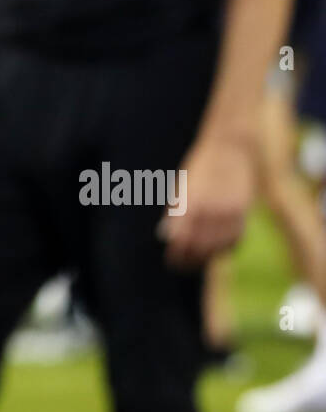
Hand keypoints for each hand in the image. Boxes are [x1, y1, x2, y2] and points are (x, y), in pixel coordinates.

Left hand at [157, 134, 254, 269]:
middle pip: (200, 247)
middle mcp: (210, 210)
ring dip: (207, 257)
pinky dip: (226, 248)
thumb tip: (168, 236)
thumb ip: (176, 211)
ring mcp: (229, 212)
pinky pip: (235, 240)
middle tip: (182, 264)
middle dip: (190, 259)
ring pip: (218, 247)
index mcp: (190, 203)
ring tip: (198, 259)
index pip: (182, 241)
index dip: (177, 255)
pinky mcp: (244, 212)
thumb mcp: (183, 186)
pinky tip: (217, 250)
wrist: (230, 147)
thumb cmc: (201, 166)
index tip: (172, 261)